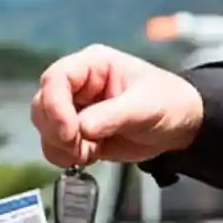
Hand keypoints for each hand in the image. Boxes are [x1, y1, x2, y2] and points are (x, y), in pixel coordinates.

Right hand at [32, 44, 203, 166]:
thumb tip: (82, 129)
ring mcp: (75, 109)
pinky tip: (89, 157)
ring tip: (88, 153)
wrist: (180, 126)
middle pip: (43, 104)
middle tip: (80, 148)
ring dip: (60, 146)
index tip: (70, 132)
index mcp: (93, 66)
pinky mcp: (78, 132)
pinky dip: (65, 156)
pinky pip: (55, 145)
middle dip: (56, 130)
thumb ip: (114, 115)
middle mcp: (78, 85)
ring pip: (45, 127)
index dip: (55, 106)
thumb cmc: (168, 103)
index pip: (56, 78)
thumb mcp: (145, 106)